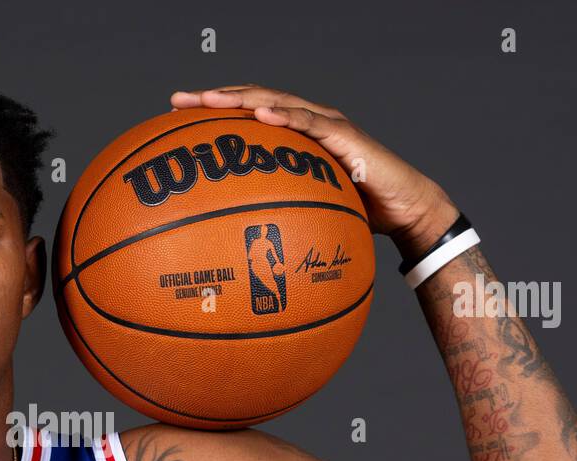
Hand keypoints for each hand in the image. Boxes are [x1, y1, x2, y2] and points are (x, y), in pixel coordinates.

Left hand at [170, 86, 458, 257]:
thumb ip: (272, 217)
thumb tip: (228, 247)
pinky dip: (288, 117)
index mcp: (291, 136)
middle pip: (252, 100)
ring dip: (243, 99)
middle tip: (178, 101)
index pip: (244, 115)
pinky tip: (263, 116)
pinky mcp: (347, 137)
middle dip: (213, 98)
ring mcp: (327, 125)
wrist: (404, 209)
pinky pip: (313, 124)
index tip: (172, 115)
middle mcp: (305, 121)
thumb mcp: (304, 214)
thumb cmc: (354, 212)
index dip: (210, 111)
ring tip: (211, 99)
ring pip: (278, 103)